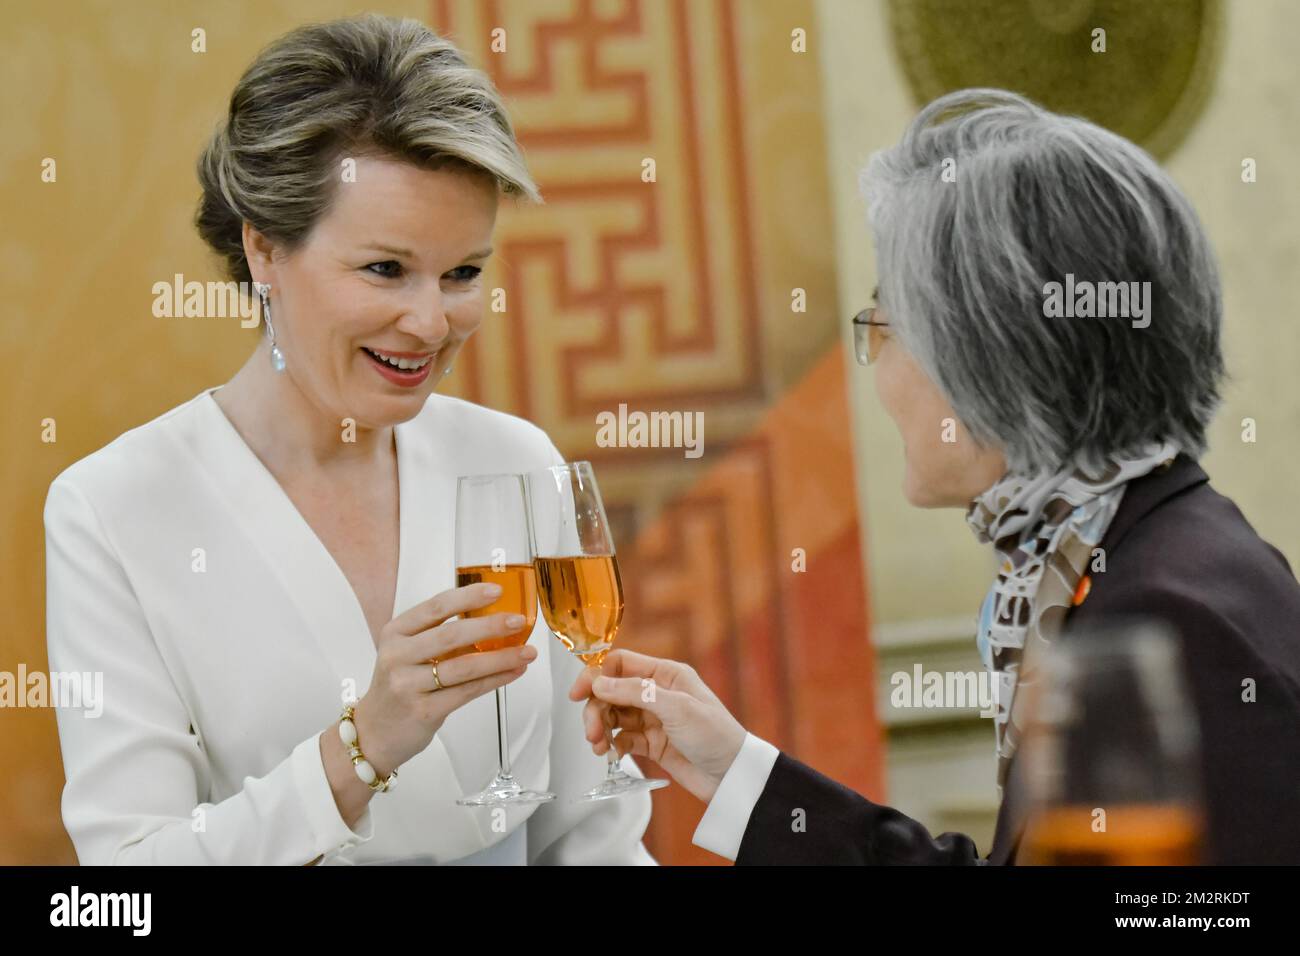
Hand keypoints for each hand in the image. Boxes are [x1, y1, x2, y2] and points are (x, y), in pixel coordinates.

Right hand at [353, 582, 536, 774]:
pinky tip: (513, 672)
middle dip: (489, 626)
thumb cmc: (398, 686)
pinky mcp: (423, 711)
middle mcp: (397, 656)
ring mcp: (408, 685)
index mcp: (395, 633)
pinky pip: (467, 692)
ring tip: (526, 652)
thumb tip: (491, 620)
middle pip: (450, 635)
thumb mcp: (406, 653)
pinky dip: (495, 680)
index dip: (467, 597)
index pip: (434, 608)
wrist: (373, 733)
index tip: (495, 591)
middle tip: (517, 621)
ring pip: (463, 667)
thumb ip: (438, 636)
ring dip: (500, 658)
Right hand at [568, 649, 746, 802]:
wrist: (732, 776)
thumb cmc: (716, 735)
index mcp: (666, 674)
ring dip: (601, 728)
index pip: (621, 664)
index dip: (596, 675)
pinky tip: (611, 753)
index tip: (578, 693)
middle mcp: (657, 693)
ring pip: (614, 715)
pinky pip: (623, 737)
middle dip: (597, 710)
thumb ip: (636, 692)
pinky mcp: (652, 742)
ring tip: (599, 746)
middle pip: (612, 692)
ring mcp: (654, 718)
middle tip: (592, 731)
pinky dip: (612, 744)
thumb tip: (600, 682)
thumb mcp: (676, 708)